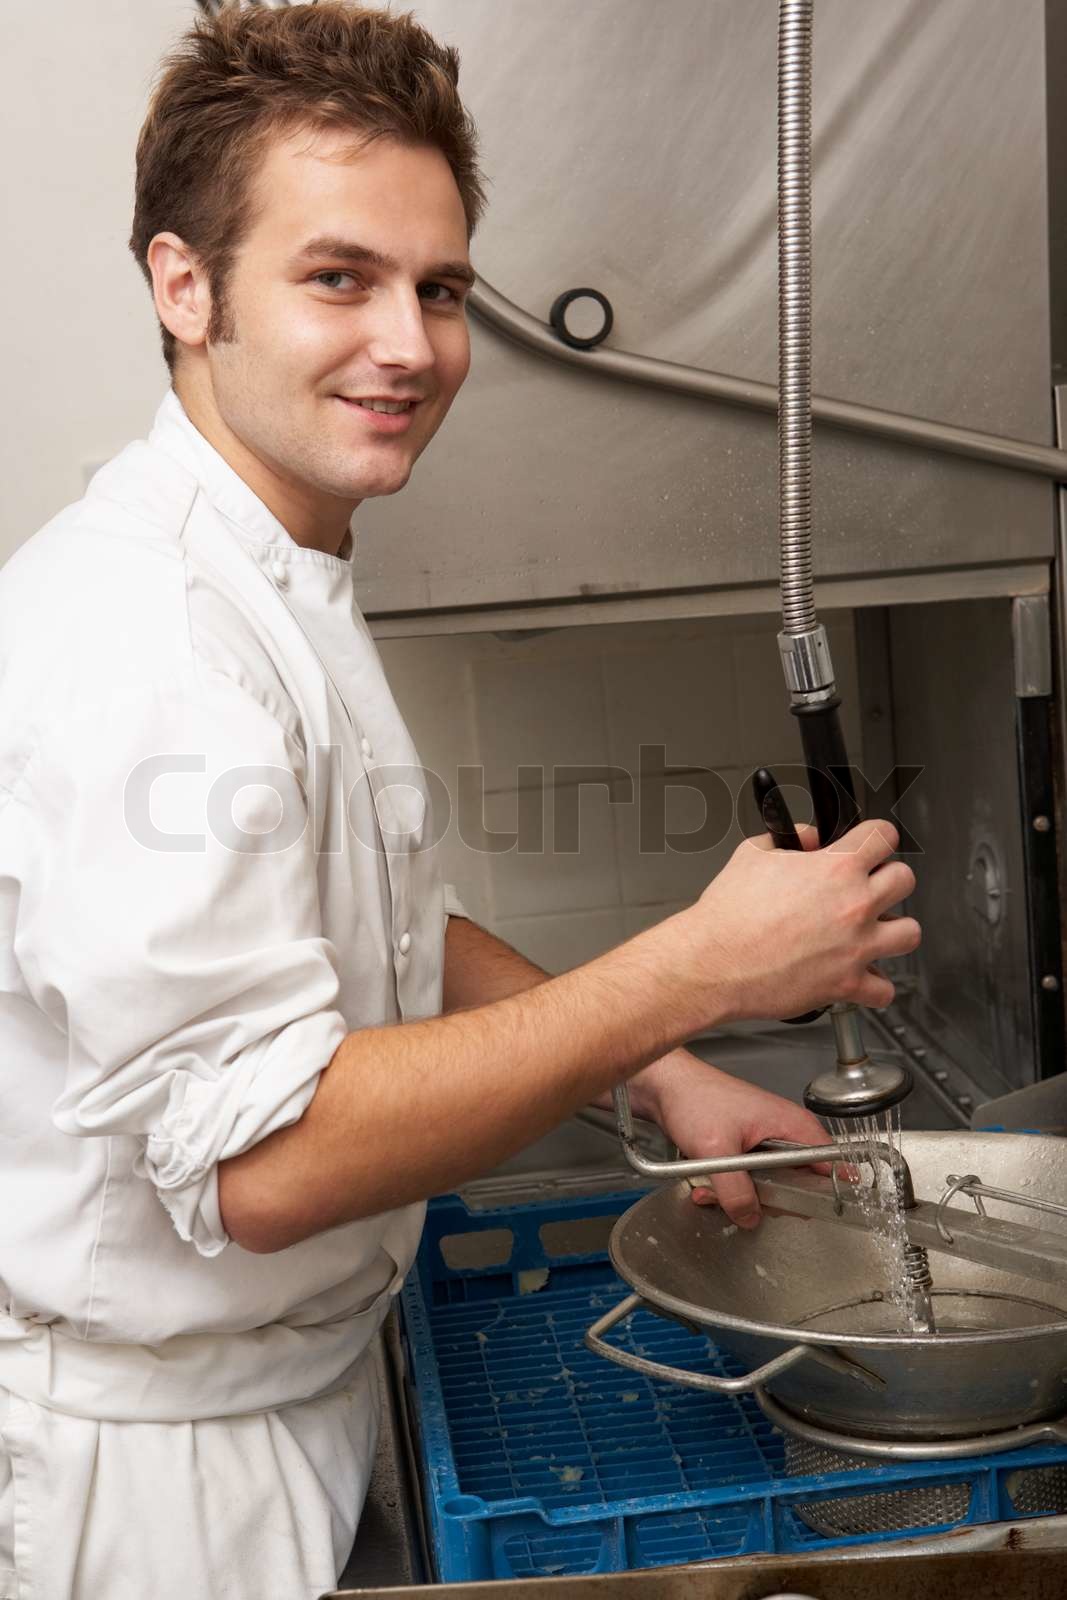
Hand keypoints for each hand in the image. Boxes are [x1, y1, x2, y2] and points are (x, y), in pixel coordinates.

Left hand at [641, 1048, 830, 1227]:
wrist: (664, 1085)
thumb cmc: (694, 1097)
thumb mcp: (717, 1149)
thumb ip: (737, 1190)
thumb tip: (750, 1217)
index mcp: (792, 1125)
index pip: (833, 1164)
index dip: (827, 1191)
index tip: (807, 1209)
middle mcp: (784, 1134)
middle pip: (799, 1185)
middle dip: (768, 1200)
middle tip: (742, 1199)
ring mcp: (764, 1143)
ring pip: (768, 1187)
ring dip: (740, 1196)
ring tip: (713, 1189)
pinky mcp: (745, 1150)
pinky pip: (746, 1181)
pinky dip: (727, 1189)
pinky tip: (707, 1187)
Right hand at [675, 818, 918, 1025]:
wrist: (712, 962)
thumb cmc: (727, 914)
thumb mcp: (753, 853)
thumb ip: (791, 838)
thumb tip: (809, 838)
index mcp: (836, 867)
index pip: (884, 835)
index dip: (877, 837)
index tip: (873, 845)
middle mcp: (854, 904)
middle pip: (906, 880)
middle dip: (888, 880)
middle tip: (869, 888)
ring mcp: (856, 947)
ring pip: (910, 933)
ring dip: (893, 930)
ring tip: (871, 932)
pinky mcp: (847, 985)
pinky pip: (885, 989)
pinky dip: (874, 984)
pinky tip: (857, 974)